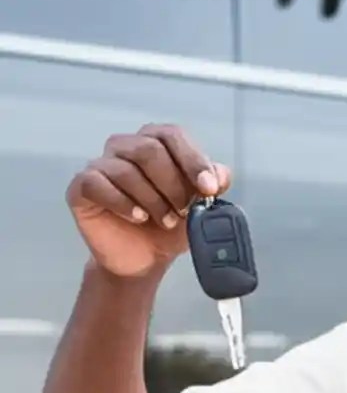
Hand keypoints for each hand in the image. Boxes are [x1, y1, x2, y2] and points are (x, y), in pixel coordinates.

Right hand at [65, 124, 231, 278]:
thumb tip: (219, 175)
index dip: (193, 160)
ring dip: (152, 199)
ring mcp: (101, 165)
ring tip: (166, 220)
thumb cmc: (171, 224)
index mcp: (156, 142)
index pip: (173, 135)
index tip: (208, 188)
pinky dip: (123, 202)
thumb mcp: (201, 205)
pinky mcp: (82, 187)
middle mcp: (126, 147)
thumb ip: (213, 184)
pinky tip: (138, 217)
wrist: (144, 258)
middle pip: (149, 149)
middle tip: (183, 210)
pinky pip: (97, 184)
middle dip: (173, 184)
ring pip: (126, 170)